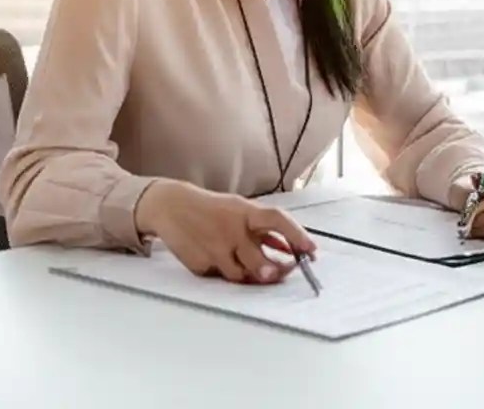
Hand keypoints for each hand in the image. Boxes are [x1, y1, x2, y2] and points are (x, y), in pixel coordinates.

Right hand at [135, 179, 316, 283]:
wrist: (171, 206)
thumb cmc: (213, 209)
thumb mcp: (240, 211)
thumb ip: (264, 232)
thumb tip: (291, 250)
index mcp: (245, 212)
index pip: (277, 220)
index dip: (297, 235)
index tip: (312, 250)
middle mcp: (231, 230)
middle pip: (260, 262)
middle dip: (273, 274)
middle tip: (280, 274)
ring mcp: (215, 248)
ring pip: (241, 276)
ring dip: (250, 276)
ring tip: (247, 266)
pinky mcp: (200, 264)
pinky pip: (220, 277)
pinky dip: (225, 272)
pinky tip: (216, 258)